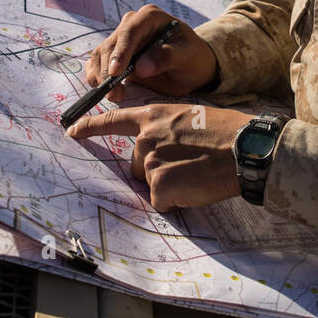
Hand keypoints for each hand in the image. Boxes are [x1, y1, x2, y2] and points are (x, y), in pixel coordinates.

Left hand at [66, 103, 254, 211]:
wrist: (245, 149)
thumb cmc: (226, 132)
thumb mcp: (190, 117)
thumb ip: (166, 130)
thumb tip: (158, 151)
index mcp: (154, 117)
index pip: (114, 121)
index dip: (91, 126)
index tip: (72, 131)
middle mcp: (146, 138)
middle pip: (137, 164)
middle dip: (158, 170)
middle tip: (189, 164)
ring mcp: (150, 162)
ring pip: (151, 183)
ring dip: (170, 185)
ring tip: (195, 173)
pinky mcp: (159, 186)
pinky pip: (162, 201)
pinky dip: (178, 199)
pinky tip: (195, 186)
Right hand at [83, 4, 217, 101]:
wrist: (191, 68)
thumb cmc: (193, 58)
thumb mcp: (188, 57)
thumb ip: (166, 57)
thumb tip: (140, 68)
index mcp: (150, 17)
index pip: (130, 31)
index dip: (120, 52)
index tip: (116, 73)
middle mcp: (132, 24)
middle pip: (110, 45)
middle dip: (108, 70)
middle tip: (114, 94)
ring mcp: (121, 40)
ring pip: (100, 54)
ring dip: (100, 76)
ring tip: (115, 95)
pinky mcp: (115, 56)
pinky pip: (97, 64)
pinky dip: (96, 77)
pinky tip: (106, 90)